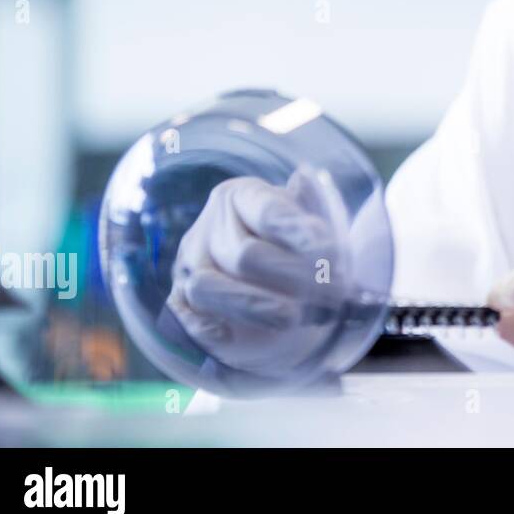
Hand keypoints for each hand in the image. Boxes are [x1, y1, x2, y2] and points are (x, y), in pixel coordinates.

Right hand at [167, 166, 344, 375]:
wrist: (275, 283)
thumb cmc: (296, 244)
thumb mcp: (311, 218)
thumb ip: (312, 202)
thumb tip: (304, 177)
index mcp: (243, 196)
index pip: (268, 211)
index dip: (297, 231)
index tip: (327, 249)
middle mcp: (210, 227)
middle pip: (245, 254)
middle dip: (291, 278)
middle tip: (332, 294)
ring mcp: (191, 264)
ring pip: (208, 287)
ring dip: (255, 306)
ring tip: (294, 318)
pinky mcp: (181, 301)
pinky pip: (183, 314)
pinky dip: (203, 326)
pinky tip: (230, 336)